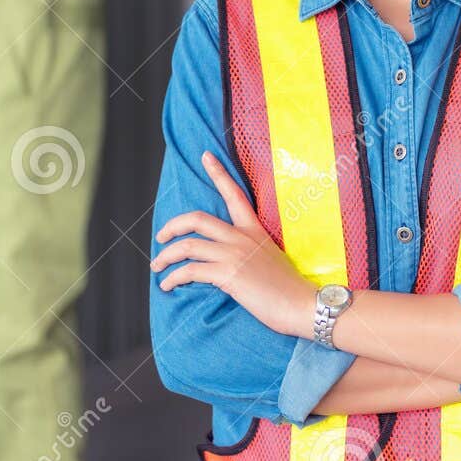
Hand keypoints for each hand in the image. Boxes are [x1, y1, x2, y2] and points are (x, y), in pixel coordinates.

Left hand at [150, 150, 317, 337]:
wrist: (303, 304)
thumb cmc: (289, 288)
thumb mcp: (270, 259)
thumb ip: (250, 252)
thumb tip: (231, 260)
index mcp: (254, 230)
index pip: (235, 195)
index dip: (219, 173)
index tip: (206, 156)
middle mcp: (242, 237)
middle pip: (197, 218)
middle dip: (173, 225)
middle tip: (161, 236)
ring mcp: (234, 254)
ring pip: (187, 245)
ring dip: (166, 255)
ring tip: (157, 265)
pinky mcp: (228, 274)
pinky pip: (190, 270)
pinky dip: (174, 277)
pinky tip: (168, 285)